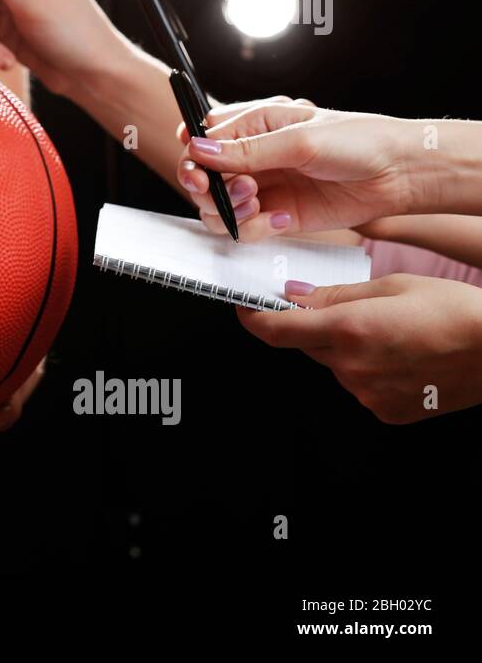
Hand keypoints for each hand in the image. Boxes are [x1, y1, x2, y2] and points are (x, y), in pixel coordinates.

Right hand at [176, 98, 423, 239]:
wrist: (399, 174)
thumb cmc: (358, 141)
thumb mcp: (298, 139)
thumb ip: (245, 150)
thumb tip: (198, 149)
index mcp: (254, 125)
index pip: (202, 141)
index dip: (192, 158)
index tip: (198, 172)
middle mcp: (253, 157)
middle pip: (203, 177)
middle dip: (208, 188)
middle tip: (232, 190)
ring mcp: (263, 188)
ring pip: (218, 208)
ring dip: (232, 210)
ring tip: (259, 202)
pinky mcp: (277, 215)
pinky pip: (246, 229)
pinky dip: (256, 228)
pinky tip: (283, 217)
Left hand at [239, 274, 481, 423]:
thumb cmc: (454, 312)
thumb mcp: (391, 286)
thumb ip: (334, 295)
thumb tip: (292, 296)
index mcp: (347, 330)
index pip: (274, 330)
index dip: (252, 317)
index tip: (245, 306)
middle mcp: (350, 367)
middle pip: (306, 345)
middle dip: (314, 326)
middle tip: (349, 310)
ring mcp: (367, 394)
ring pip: (334, 366)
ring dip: (345, 349)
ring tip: (390, 334)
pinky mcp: (384, 412)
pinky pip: (358, 386)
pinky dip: (367, 370)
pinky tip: (400, 357)